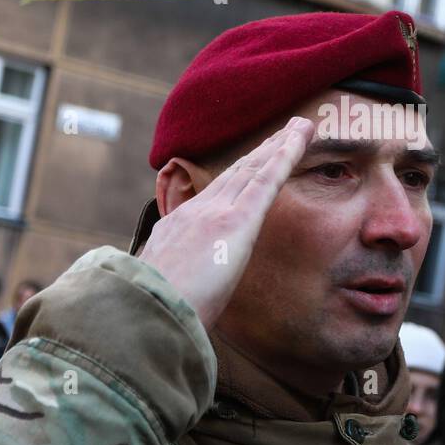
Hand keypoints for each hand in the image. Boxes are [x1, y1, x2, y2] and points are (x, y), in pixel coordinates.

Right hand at [139, 116, 313, 330]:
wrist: (143, 314)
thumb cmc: (149, 317)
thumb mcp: (158, 293)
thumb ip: (173, 285)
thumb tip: (179, 298)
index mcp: (176, 230)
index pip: (213, 196)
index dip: (237, 176)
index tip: (252, 163)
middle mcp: (195, 213)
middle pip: (236, 174)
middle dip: (261, 152)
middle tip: (283, 133)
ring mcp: (215, 213)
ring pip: (254, 169)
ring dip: (279, 146)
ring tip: (301, 127)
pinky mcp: (236, 221)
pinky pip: (266, 180)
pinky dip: (285, 155)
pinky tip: (300, 138)